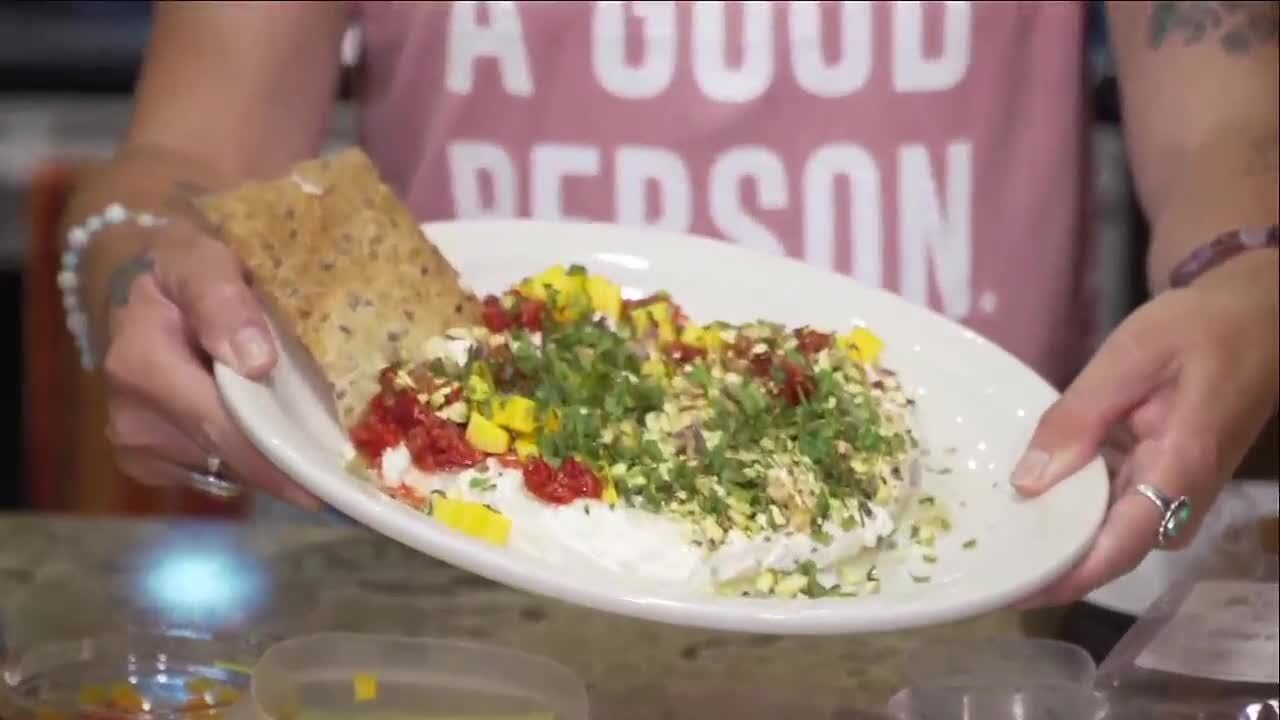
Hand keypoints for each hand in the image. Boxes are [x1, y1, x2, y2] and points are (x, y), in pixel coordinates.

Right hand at [101, 215, 322, 508]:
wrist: (128, 287)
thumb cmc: (173, 268)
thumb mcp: (200, 261)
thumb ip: (223, 303)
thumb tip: (255, 361)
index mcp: (143, 370)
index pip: (223, 430)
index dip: (279, 461)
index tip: (329, 485)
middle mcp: (134, 422)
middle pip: (230, 459)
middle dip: (287, 465)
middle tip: (342, 468)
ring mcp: (138, 449)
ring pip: (227, 472)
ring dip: (269, 462)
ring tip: (304, 435)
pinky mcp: (148, 464)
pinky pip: (214, 473)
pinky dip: (248, 462)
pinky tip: (268, 436)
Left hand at [1011, 252, 1278, 606]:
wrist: (1256, 319)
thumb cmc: (1198, 330)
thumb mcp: (1130, 357)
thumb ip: (1078, 418)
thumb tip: (1027, 483)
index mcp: (1177, 471)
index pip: (1115, 550)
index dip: (1061, 578)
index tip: (1008, 591)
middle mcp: (1179, 499)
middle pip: (1104, 551)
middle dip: (1043, 557)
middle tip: (976, 553)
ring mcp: (1174, 495)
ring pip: (1105, 533)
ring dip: (1052, 531)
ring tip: (987, 528)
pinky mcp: (1163, 483)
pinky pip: (1112, 508)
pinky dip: (1070, 504)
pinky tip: (1026, 491)